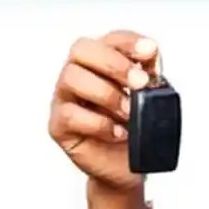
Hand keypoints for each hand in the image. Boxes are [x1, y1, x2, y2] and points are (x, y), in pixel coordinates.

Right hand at [48, 30, 161, 189]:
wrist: (126, 168)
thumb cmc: (134, 131)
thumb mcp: (149, 101)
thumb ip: (150, 78)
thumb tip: (150, 59)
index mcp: (101, 63)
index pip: (109, 39)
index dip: (129, 41)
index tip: (150, 51)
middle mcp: (79, 74)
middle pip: (82, 49)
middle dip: (114, 64)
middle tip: (139, 83)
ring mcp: (65, 98)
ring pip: (72, 78)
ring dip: (107, 94)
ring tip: (129, 113)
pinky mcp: (58, 124)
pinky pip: (70, 114)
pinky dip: (99, 123)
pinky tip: (117, 132)